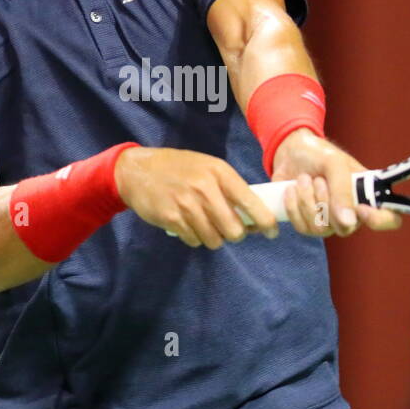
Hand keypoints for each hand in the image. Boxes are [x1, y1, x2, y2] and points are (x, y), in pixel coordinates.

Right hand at [115, 147, 279, 248]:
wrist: (137, 170)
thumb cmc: (178, 168)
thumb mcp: (207, 168)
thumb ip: (229, 188)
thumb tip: (253, 217)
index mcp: (220, 172)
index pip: (251, 203)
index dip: (266, 222)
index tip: (271, 232)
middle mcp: (205, 188)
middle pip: (234, 230)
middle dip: (234, 235)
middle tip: (228, 230)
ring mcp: (187, 205)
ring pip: (214, 240)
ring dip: (212, 238)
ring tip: (204, 225)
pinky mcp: (171, 219)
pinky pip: (194, 241)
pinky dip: (194, 238)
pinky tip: (187, 224)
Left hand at [271, 129, 401, 237]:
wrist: (290, 153)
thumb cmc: (319, 155)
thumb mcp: (334, 163)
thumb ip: (343, 190)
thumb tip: (348, 222)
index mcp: (369, 194)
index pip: (391, 218)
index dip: (379, 220)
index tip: (361, 209)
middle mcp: (353, 213)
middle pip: (346, 228)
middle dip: (325, 203)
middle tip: (319, 180)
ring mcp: (331, 221)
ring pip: (320, 229)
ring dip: (307, 201)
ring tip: (304, 180)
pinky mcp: (309, 224)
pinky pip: (303, 228)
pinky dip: (294, 207)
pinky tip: (293, 190)